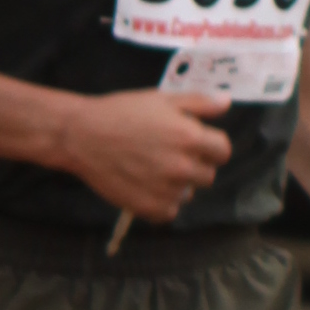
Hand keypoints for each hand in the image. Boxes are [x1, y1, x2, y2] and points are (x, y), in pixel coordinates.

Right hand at [59, 85, 233, 226]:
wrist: (82, 136)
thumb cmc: (121, 113)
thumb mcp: (162, 99)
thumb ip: (199, 102)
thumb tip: (227, 102)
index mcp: (189, 137)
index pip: (223, 150)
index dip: (211, 146)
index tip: (196, 143)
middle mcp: (183, 166)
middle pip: (208, 174)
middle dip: (195, 164)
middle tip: (168, 154)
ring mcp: (167, 190)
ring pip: (188, 193)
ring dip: (178, 184)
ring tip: (152, 168)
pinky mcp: (150, 208)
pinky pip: (170, 210)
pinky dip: (162, 201)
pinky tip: (145, 184)